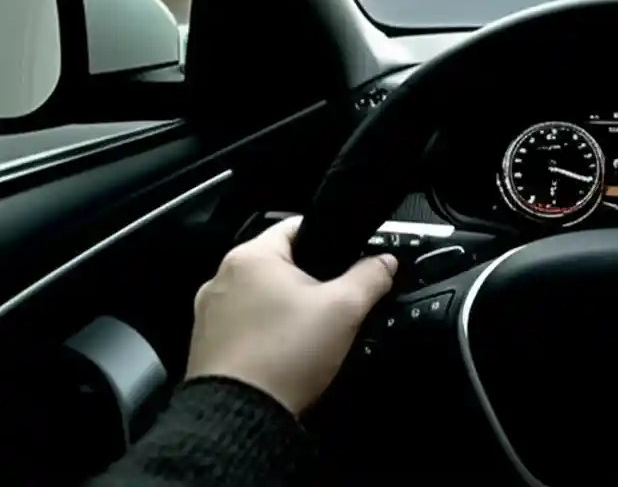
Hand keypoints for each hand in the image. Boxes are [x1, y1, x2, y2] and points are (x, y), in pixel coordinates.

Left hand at [186, 216, 397, 414]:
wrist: (239, 414)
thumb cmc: (286, 354)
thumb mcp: (344, 310)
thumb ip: (370, 277)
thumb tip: (385, 262)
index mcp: (251, 256)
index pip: (297, 227)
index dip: (331, 240)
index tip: (350, 261)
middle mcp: (221, 277)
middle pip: (280, 266)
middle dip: (310, 283)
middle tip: (336, 305)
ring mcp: (209, 312)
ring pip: (262, 298)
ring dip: (285, 310)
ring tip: (311, 335)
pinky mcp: (206, 343)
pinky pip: (245, 327)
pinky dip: (266, 335)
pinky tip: (285, 355)